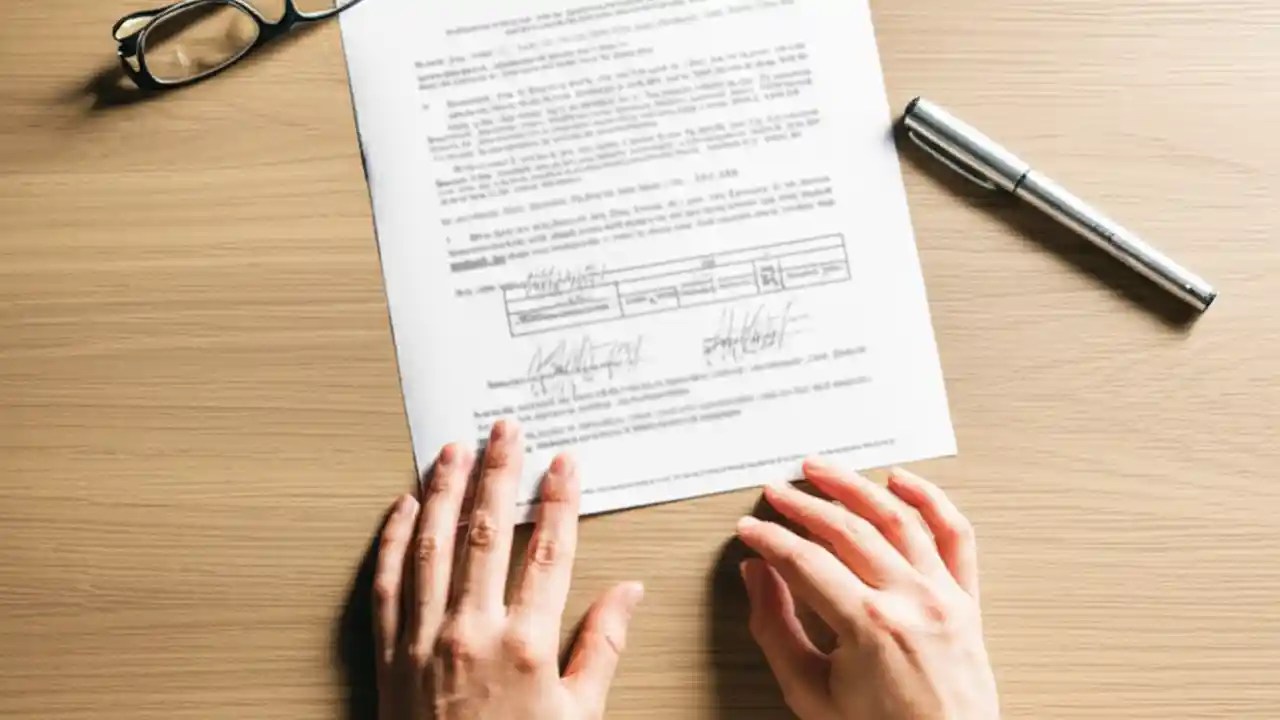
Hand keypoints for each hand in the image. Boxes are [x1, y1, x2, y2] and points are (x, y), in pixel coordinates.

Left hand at [372, 419, 643, 719]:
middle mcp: (471, 631)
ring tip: (453, 450)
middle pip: (489, 531)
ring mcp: (424, 638)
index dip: (559, 500)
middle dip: (499, 473)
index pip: (549, 550)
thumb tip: (629, 594)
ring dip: (444, 490)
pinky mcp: (389, 653)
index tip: (564, 463)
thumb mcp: (579, 716)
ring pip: (432, 544)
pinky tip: (404, 506)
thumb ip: (602, 648)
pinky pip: (387, 582)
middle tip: (506, 429)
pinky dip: (393, 539)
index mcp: (526, 644)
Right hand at [737, 461, 998, 719]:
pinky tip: (902, 481)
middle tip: (777, 491)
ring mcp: (943, 596)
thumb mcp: (811, 694)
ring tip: (824, 470)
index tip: (750, 528)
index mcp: (869, 626)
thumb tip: (757, 577)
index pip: (805, 561)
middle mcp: (911, 601)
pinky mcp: (966, 599)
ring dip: (855, 486)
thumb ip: (776, 629)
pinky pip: (954, 535)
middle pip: (848, 530)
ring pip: (897, 519)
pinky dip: (931, 500)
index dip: (771, 538)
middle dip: (804, 505)